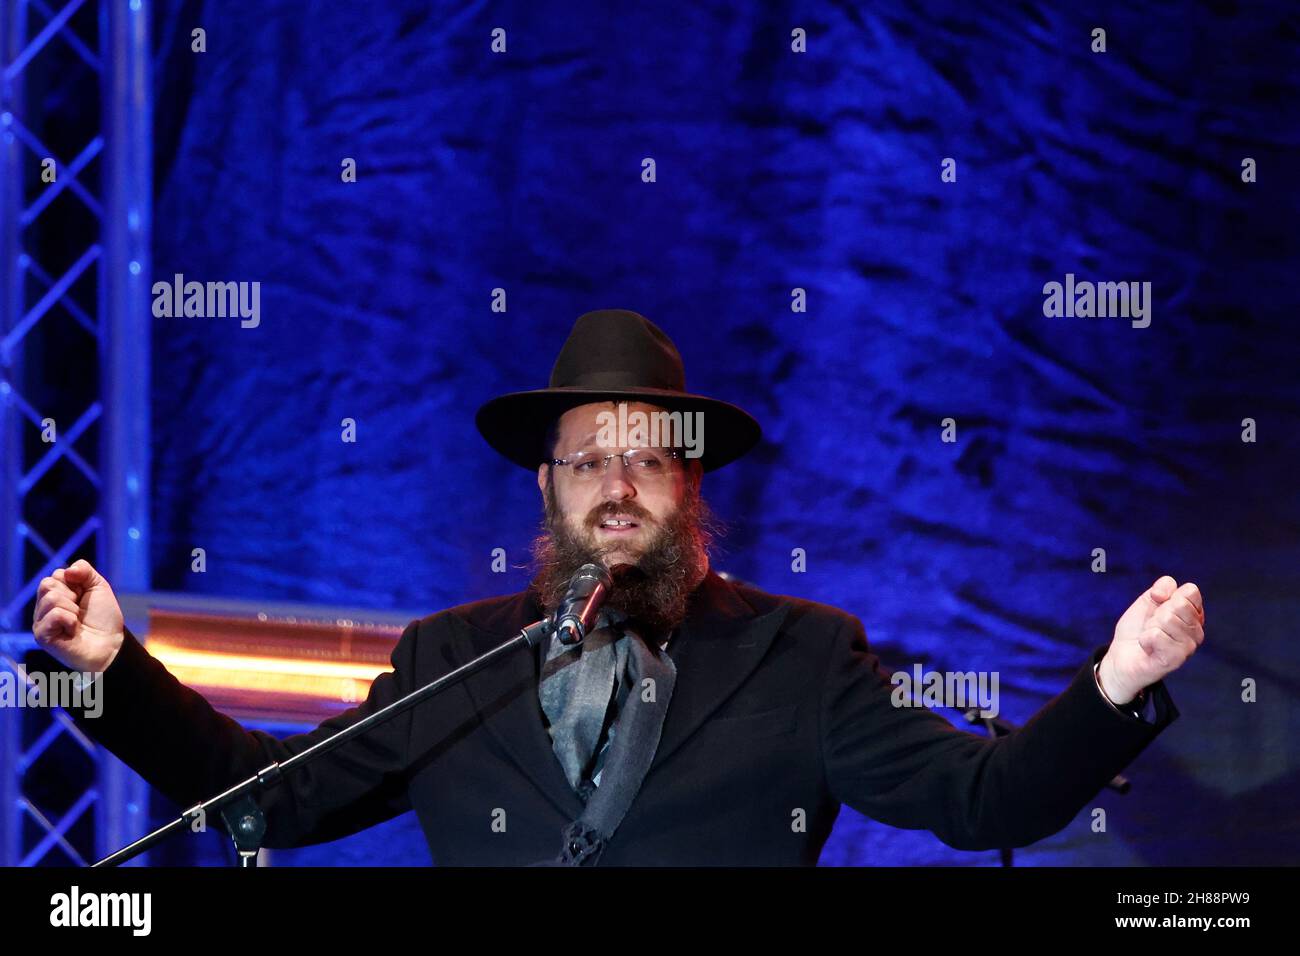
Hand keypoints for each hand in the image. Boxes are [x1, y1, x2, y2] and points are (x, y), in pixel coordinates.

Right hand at [32, 559, 124, 672]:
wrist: (111, 643)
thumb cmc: (103, 617)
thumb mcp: (98, 586)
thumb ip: (84, 570)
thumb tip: (68, 571)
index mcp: (55, 594)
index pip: (56, 574)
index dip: (76, 582)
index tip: (84, 597)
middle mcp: (44, 607)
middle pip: (47, 584)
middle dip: (71, 594)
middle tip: (80, 610)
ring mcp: (41, 621)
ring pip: (51, 598)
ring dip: (73, 609)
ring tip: (77, 621)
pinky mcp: (41, 635)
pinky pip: (55, 614)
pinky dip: (70, 620)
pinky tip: (72, 631)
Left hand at [1100, 576, 1204, 703]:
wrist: (1122, 656)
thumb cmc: (1137, 629)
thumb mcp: (1148, 601)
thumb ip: (1162, 588)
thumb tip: (1164, 594)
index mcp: (1193, 614)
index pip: (1191, 591)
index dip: (1167, 594)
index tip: (1158, 607)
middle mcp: (1196, 631)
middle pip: (1179, 604)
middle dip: (1157, 612)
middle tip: (1152, 625)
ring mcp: (1189, 646)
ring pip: (1167, 619)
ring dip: (1150, 627)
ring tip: (1150, 637)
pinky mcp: (1176, 659)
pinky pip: (1157, 635)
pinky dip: (1145, 639)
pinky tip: (1148, 648)